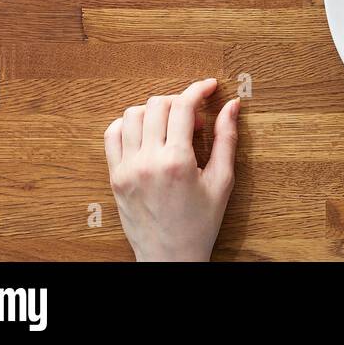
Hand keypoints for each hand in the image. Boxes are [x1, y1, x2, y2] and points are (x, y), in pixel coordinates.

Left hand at [104, 78, 239, 261]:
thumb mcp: (221, 181)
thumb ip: (226, 139)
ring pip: (131, 114)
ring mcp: (127, 168)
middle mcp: (148, 161)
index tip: (210, 86)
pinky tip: (146, 133)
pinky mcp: (115, 176)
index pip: (183, 106)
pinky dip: (127, 124)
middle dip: (179, 100)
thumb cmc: (199, 224)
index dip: (198, 89)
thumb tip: (231, 106)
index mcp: (177, 162)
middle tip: (194, 116)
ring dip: (153, 110)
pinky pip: (112, 135)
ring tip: (170, 125)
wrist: (169, 258)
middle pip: (157, 105)